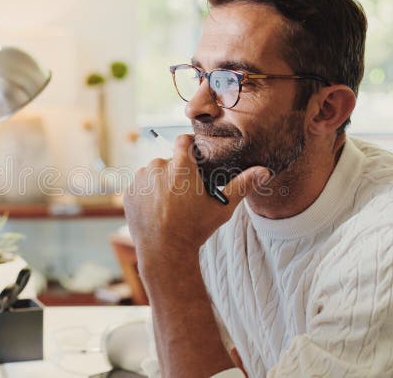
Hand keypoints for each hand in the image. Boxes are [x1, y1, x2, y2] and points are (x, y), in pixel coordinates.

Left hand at [123, 134, 269, 280]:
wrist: (165, 252)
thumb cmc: (195, 229)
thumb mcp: (222, 207)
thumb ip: (242, 185)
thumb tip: (264, 171)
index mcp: (180, 165)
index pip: (184, 141)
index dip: (190, 149)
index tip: (194, 160)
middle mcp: (157, 167)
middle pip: (169, 160)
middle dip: (177, 172)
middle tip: (186, 193)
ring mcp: (140, 180)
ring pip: (153, 173)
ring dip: (160, 182)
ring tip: (170, 204)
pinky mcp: (128, 193)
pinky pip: (140, 187)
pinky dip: (146, 195)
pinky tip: (156, 210)